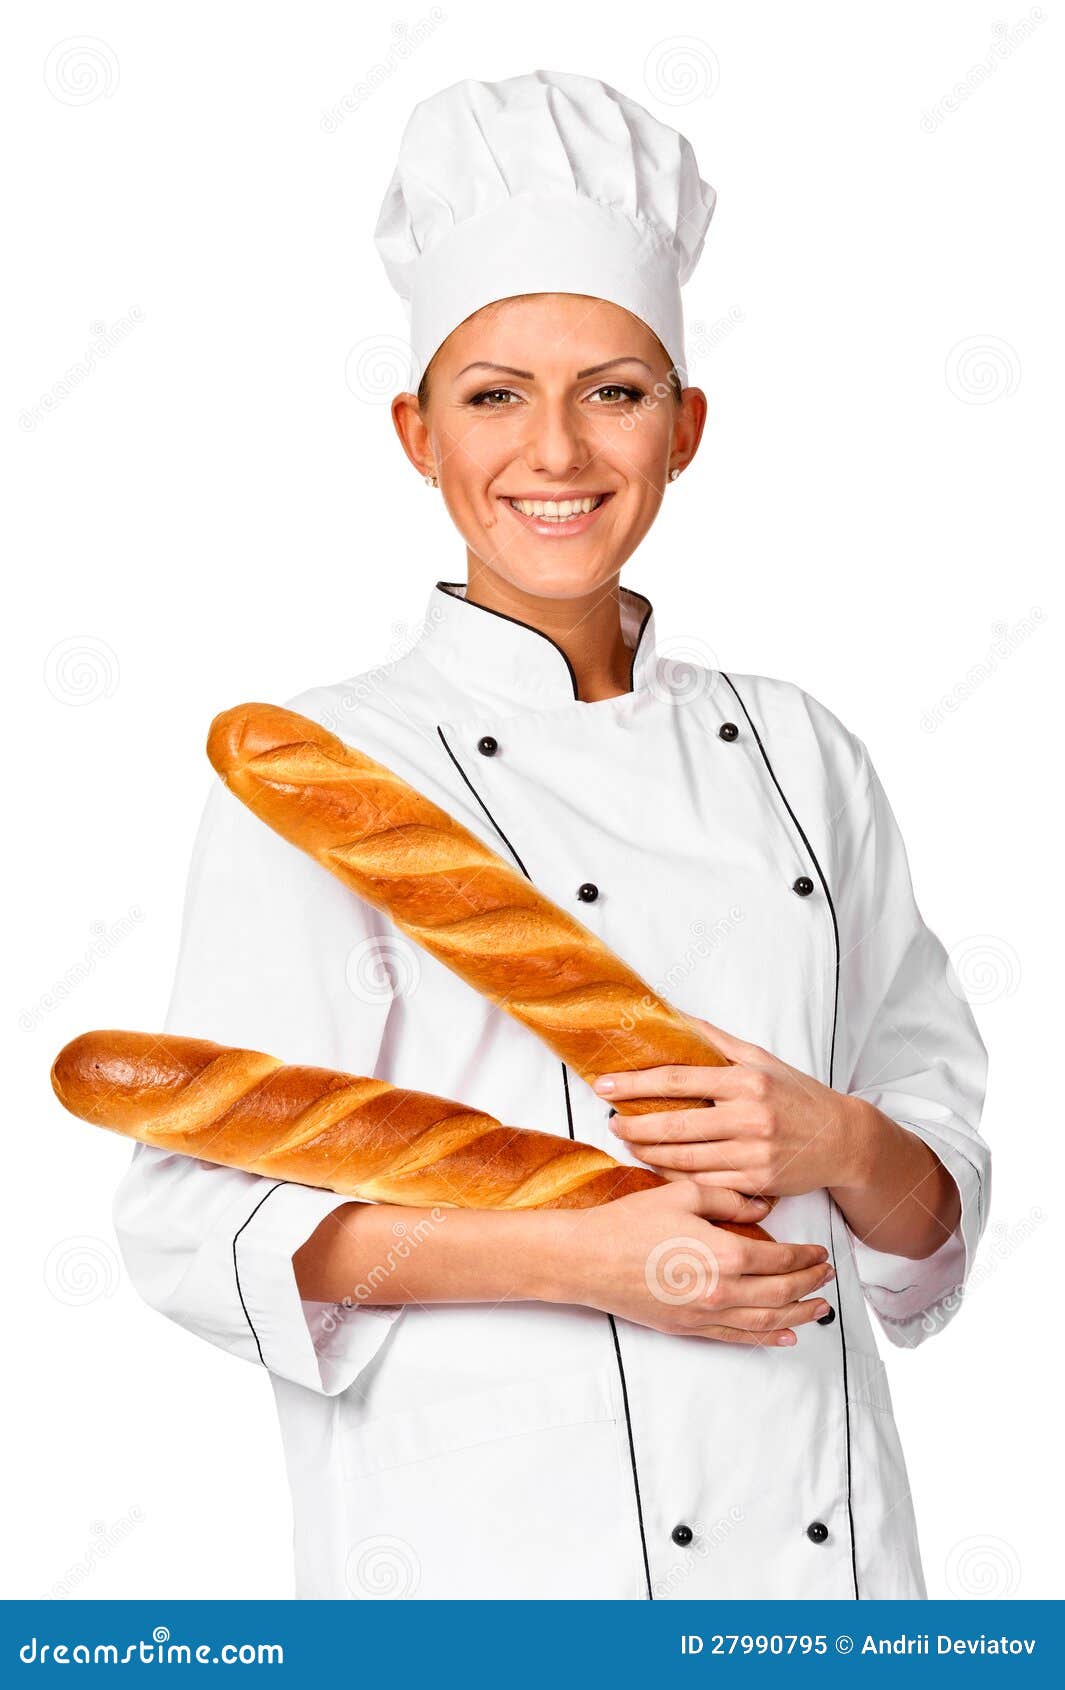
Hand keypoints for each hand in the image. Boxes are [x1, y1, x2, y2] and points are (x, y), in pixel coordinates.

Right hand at [541, 1178, 834, 1344]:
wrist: (587, 1259)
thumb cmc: (630, 1222)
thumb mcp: (682, 1193)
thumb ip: (729, 1198)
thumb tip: (764, 1207)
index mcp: (724, 1252)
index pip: (780, 1258)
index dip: (806, 1256)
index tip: (820, 1251)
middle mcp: (721, 1290)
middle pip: (781, 1292)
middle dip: (810, 1284)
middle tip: (827, 1276)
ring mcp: (705, 1314)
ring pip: (767, 1321)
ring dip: (799, 1315)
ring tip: (819, 1308)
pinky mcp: (689, 1328)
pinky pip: (739, 1338)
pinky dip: (767, 1338)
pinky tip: (785, 1336)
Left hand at [593, 1016, 862, 1198]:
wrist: (844, 1140)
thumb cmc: (798, 1095)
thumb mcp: (762, 1059)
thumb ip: (718, 1041)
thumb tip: (676, 1016)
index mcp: (747, 1081)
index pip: (678, 1080)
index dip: (635, 1083)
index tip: (604, 1084)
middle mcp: (750, 1117)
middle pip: (675, 1125)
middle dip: (634, 1126)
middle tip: (611, 1122)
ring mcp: (753, 1154)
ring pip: (685, 1159)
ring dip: (649, 1153)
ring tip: (629, 1144)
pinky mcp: (757, 1184)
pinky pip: (705, 1184)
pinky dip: (677, 1177)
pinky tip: (659, 1168)